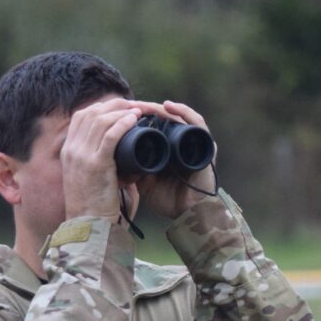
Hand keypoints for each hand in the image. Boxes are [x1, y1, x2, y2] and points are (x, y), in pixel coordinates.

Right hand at [61, 97, 163, 221]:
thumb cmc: (95, 207)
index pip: (82, 116)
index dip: (103, 107)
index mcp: (69, 151)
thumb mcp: (90, 179)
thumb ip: (100, 164)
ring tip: (141, 111)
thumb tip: (123, 156)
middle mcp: (72, 149)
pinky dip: (122, 123)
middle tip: (137, 106)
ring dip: (123, 111)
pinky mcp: (95, 165)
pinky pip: (109, 135)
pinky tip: (134, 119)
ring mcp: (82, 156)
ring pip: (101, 119)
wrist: (88, 226)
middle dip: (117, 105)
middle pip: (93, 112)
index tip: (122, 109)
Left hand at [133, 100, 218, 219]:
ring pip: (178, 116)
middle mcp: (183, 142)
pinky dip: (183, 112)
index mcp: (169, 149)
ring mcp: (195, 143)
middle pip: (165, 118)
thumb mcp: (144, 180)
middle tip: (130, 105)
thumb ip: (133, 168)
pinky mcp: (205, 145)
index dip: (139, 117)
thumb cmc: (168, 199)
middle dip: (147, 110)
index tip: (121, 113)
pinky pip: (197, 123)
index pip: (155, 125)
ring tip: (144, 106)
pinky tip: (168, 107)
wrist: (186, 215)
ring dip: (161, 109)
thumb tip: (115, 154)